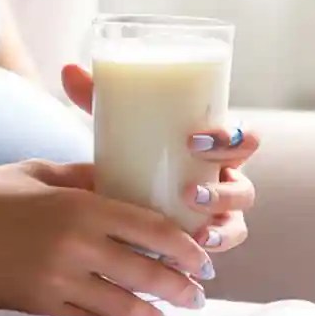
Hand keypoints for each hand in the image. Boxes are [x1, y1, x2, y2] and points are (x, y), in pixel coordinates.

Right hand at [0, 160, 211, 315]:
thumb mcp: (41, 172)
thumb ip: (88, 176)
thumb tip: (126, 174)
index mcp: (80, 205)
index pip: (153, 229)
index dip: (186, 248)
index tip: (203, 258)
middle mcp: (73, 245)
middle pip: (146, 272)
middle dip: (181, 287)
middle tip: (199, 294)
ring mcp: (52, 281)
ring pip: (120, 305)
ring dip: (152, 311)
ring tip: (170, 312)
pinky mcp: (31, 307)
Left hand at [62, 64, 260, 251]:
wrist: (120, 192)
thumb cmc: (132, 150)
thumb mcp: (120, 124)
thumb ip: (99, 98)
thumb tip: (69, 70)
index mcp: (217, 148)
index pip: (245, 139)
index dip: (232, 139)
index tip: (193, 140)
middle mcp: (225, 180)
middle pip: (244, 184)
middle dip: (224, 188)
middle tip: (188, 189)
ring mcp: (218, 212)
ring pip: (236, 219)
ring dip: (219, 220)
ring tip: (191, 224)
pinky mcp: (204, 236)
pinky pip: (221, 243)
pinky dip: (216, 244)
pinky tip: (198, 245)